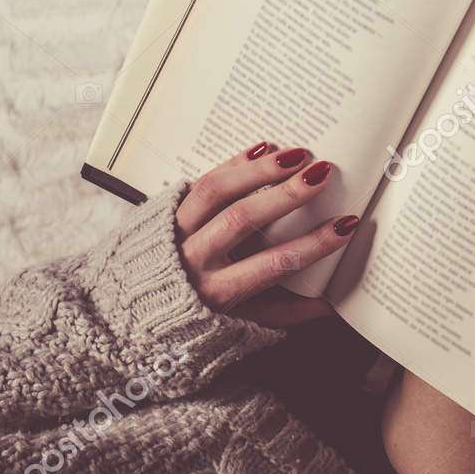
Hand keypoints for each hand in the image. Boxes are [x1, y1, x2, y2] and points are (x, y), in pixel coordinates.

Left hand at [175, 142, 360, 327]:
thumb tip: (330, 306)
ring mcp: (177, 231)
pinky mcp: (167, 210)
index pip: (273, 264)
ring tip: (295, 155)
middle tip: (321, 174)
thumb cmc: (193, 318)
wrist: (130, 309)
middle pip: (242, 219)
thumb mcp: (239, 325)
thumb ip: (284, 314)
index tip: (344, 226)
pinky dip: (233, 163)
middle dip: (285, 196)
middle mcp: (194, 258)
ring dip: (259, 170)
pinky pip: (201, 181)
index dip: (312, 245)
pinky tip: (263, 148)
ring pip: (217, 191)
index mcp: (217, 292)